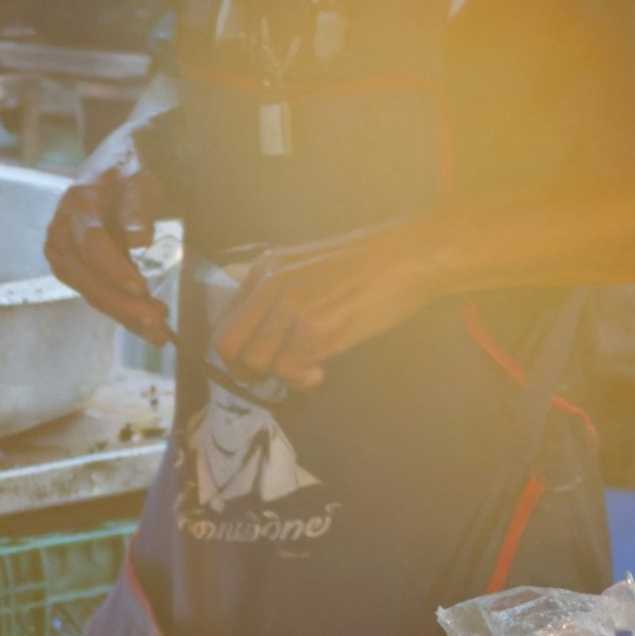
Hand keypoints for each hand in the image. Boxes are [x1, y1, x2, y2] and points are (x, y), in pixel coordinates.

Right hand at [40, 171, 173, 345]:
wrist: (108, 171)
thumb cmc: (127, 171)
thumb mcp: (140, 176)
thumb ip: (139, 203)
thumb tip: (140, 238)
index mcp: (76, 205)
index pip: (92, 243)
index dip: (115, 269)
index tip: (142, 289)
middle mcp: (60, 233)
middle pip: (89, 277)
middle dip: (124, 305)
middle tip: (159, 323)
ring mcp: (62, 254)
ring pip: (92, 292)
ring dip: (125, 315)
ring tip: (159, 333)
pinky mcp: (72, 271)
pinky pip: (95, 294)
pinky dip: (121, 311)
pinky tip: (145, 326)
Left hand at [206, 223, 446, 386]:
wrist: (410, 255)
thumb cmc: (367, 264)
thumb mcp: (306, 266)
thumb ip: (275, 290)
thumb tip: (253, 325)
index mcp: (264, 269)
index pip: (224, 324)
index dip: (239, 354)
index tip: (264, 362)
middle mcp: (270, 284)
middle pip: (229, 347)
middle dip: (249, 370)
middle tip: (281, 373)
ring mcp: (291, 305)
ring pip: (257, 362)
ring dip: (281, 376)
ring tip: (311, 369)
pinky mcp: (315, 326)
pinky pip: (289, 369)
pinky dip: (302, 379)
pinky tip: (321, 371)